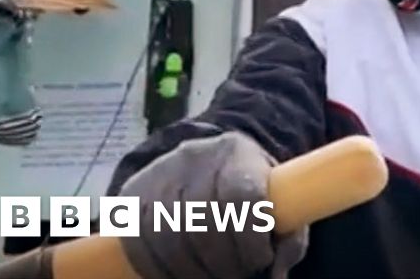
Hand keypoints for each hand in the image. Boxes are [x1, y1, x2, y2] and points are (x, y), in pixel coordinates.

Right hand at [117, 131, 307, 278]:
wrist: (208, 166)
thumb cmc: (252, 192)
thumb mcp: (278, 206)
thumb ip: (287, 241)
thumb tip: (276, 276)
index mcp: (236, 153)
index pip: (240, 196)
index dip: (250, 237)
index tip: (260, 260)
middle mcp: (194, 157)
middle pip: (203, 221)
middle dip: (223, 262)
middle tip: (236, 275)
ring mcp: (158, 175)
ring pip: (169, 236)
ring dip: (192, 271)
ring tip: (212, 277)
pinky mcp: (131, 196)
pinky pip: (139, 244)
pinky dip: (160, 271)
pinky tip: (181, 276)